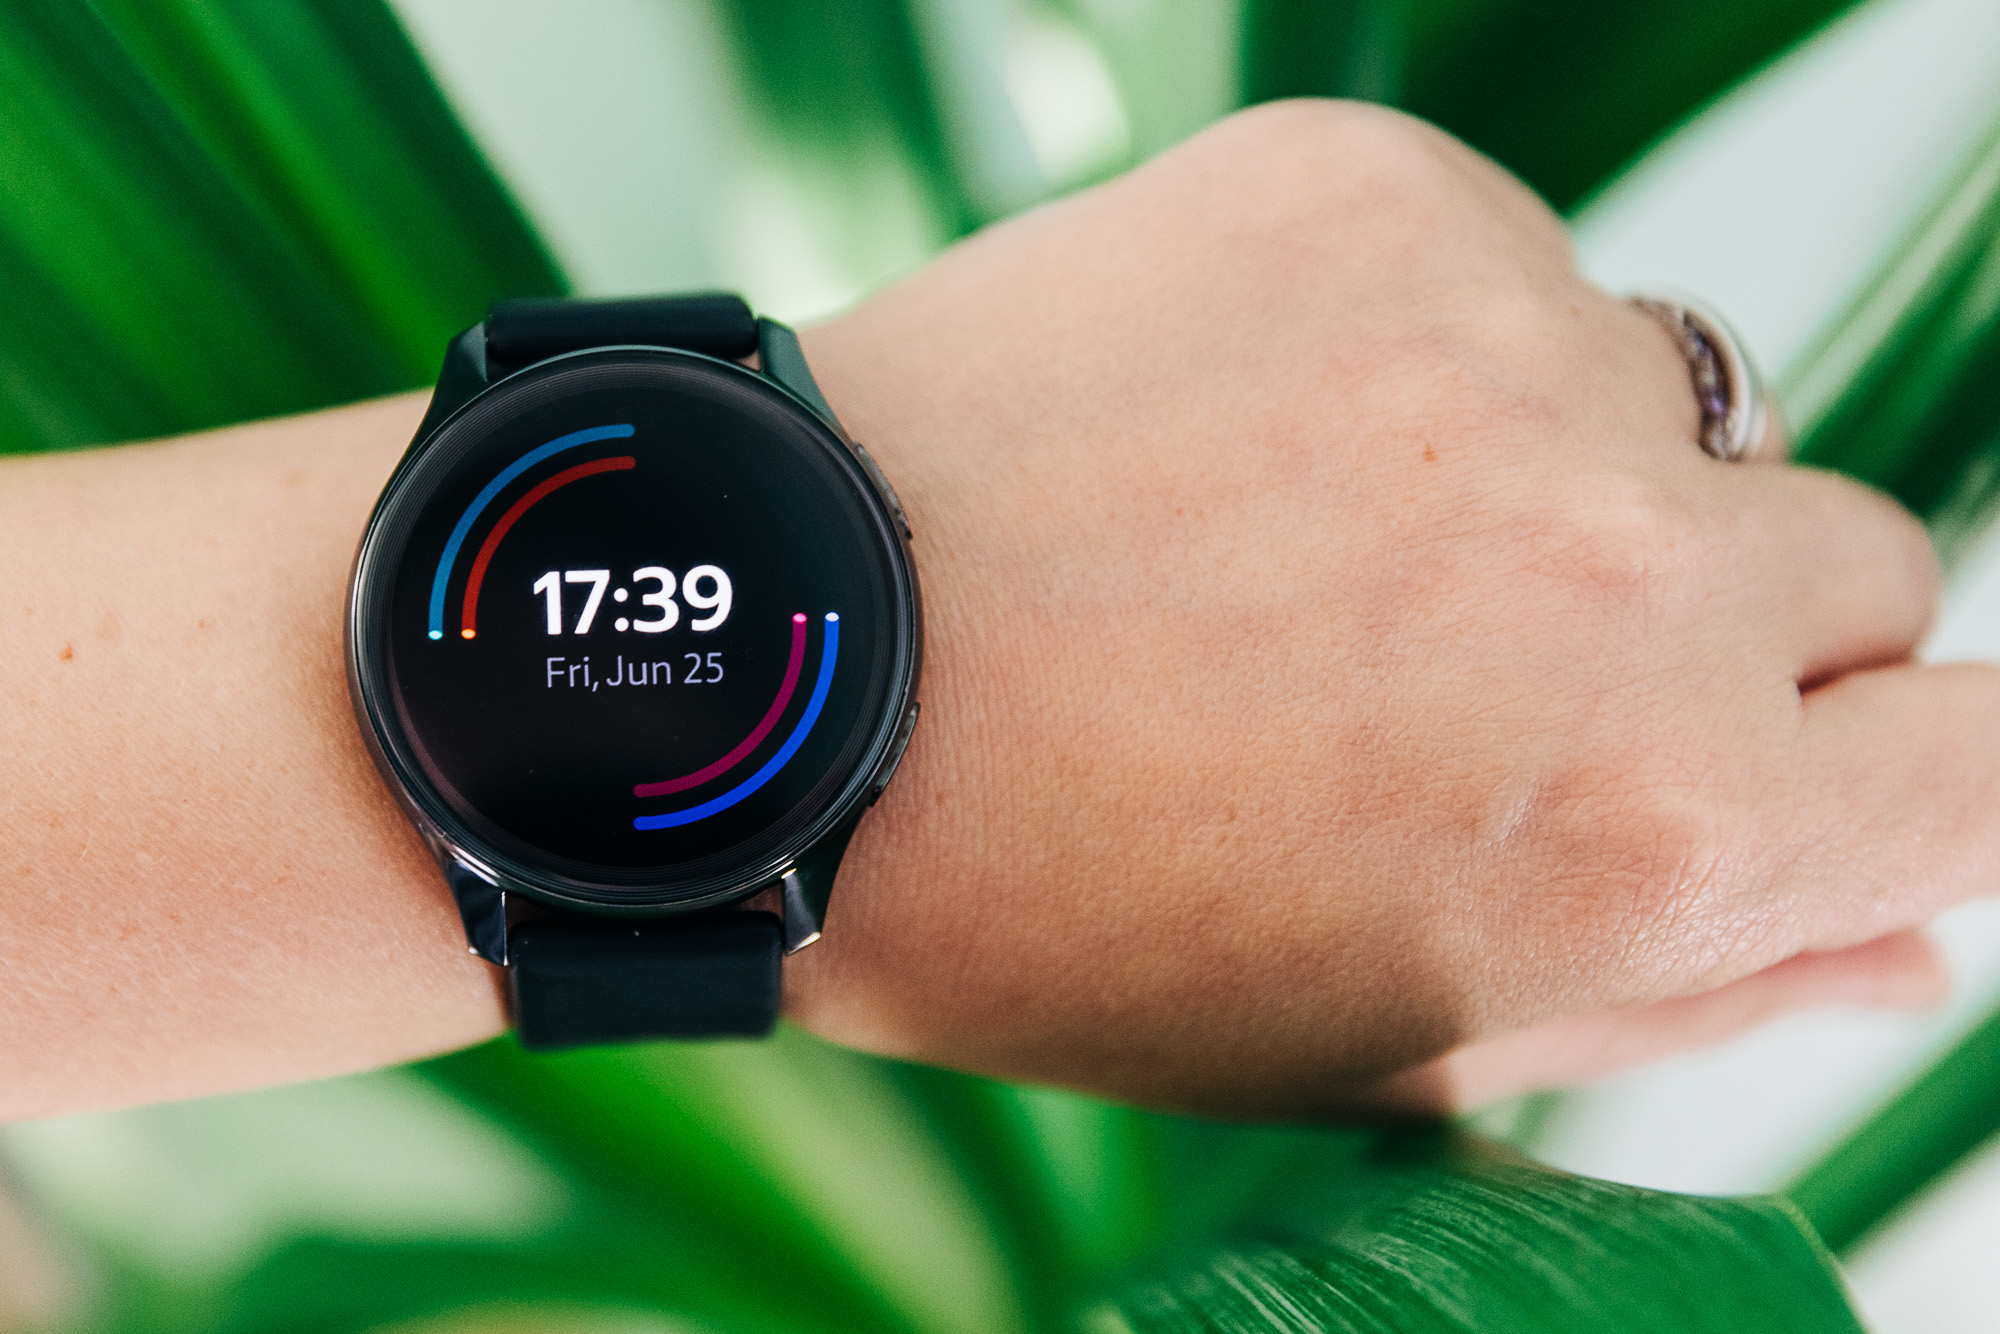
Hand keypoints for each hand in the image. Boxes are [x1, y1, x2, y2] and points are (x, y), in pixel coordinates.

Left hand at [788, 100, 1980, 1115]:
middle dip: (1717, 635)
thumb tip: (1894, 945)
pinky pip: (1509, 270)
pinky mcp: (1377, 191)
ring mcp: (1508, 346)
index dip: (1899, 774)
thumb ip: (1679, 987)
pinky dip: (1421, 349)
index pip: (1988, 768)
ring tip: (1316, 548)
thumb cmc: (1068, 897)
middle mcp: (1634, 566)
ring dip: (1560, 478)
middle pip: (1857, 565)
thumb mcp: (1383, 1032)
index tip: (1803, 765)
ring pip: (1679, 406)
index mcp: (1664, 825)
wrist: (786, 669)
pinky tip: (1242, 433)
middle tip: (1477, 670)